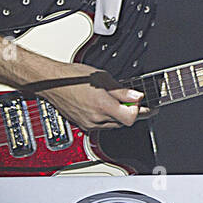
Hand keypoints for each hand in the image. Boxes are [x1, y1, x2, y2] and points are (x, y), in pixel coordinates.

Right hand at [32, 63, 149, 130]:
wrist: (52, 83)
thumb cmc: (73, 77)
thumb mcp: (103, 77)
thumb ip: (122, 90)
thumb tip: (137, 97)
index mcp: (102, 105)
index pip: (131, 117)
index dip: (142, 112)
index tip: (150, 107)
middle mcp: (96, 118)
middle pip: (124, 122)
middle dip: (132, 112)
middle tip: (138, 102)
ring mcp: (89, 124)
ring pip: (113, 125)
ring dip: (120, 115)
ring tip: (121, 101)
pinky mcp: (83, 125)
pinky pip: (102, 126)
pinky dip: (108, 118)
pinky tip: (107, 106)